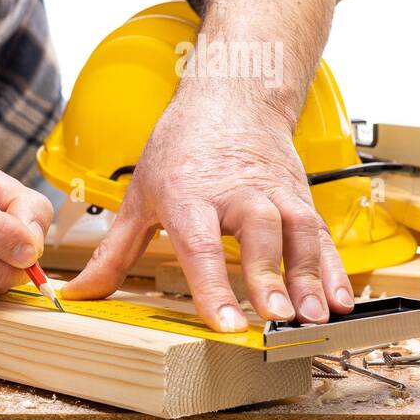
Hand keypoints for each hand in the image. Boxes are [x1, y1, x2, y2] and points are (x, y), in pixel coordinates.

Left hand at [62, 90, 355, 331]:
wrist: (233, 96)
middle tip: (278, 316)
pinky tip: (341, 300)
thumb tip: (78, 293)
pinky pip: (322, 235)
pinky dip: (335, 268)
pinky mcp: (302, 198)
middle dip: (271, 276)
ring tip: (316, 317)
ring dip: (312, 277)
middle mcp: (239, 193)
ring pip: (299, 234)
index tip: (226, 323)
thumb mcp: (141, 194)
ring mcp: (276, 194)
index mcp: (191, 194)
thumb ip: (114, 251)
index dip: (213, 286)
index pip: (202, 245)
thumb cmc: (184, 148)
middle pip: (260, 234)